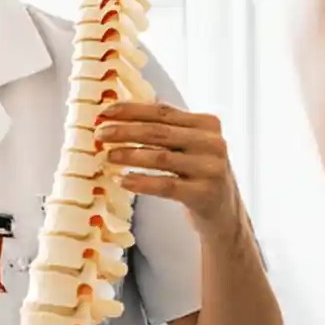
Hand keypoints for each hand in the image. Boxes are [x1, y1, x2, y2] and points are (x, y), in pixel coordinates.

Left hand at [94, 102, 241, 239]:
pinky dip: (141, 182)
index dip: (131, 110)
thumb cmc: (196, 175)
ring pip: (161, 157)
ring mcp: (211, 169)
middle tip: (99, 134)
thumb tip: (118, 114)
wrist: (224, 213)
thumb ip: (165, 129)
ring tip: (107, 156)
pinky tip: (122, 180)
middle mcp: (212, 143)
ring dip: (130, 155)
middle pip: (160, 132)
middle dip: (125, 131)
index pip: (163, 112)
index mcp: (207, 123)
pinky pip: (166, 186)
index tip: (104, 112)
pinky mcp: (204, 194)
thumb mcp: (189, 146)